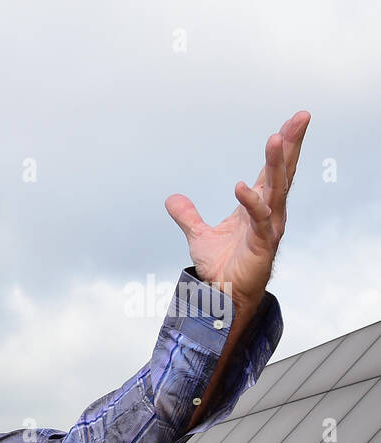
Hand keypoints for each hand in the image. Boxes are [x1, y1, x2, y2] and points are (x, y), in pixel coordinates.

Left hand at [165, 110, 309, 320]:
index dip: (282, 148)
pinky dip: (251, 202)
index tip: (291, 123)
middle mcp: (268, 212)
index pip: (272, 171)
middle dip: (291, 145)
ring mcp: (268, 227)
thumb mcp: (199, 236)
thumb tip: (171, 198)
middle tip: (300, 117)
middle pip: (282, 172)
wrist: (224, 295)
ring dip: (277, 163)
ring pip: (276, 189)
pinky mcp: (263, 243)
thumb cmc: (222, 267)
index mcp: (257, 206)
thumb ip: (188, 216)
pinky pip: (259, 218)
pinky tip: (242, 187)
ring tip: (276, 138)